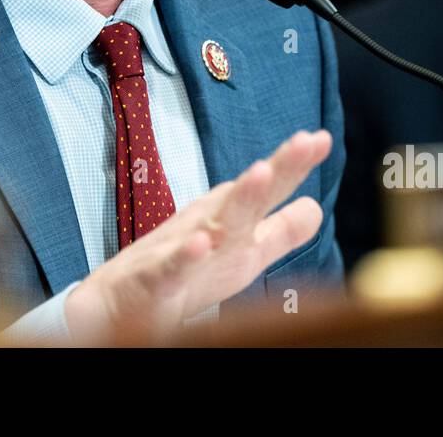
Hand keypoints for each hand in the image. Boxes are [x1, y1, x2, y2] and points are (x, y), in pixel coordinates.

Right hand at [64, 129, 331, 343]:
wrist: (120, 304)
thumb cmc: (187, 275)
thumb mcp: (243, 255)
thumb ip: (279, 232)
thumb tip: (316, 206)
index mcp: (232, 219)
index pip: (270, 190)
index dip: (295, 166)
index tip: (322, 138)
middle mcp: (209, 226)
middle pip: (248, 196)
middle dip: (276, 169)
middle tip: (305, 141)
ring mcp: (182, 249)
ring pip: (213, 223)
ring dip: (238, 198)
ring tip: (262, 172)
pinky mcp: (157, 279)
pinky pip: (171, 267)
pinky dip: (184, 256)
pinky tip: (200, 244)